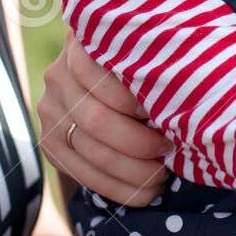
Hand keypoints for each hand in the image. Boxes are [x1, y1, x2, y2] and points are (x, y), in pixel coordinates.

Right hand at [37, 31, 170, 206]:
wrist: (110, 83)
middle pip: (96, 120)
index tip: (166, 111)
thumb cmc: (146, 64)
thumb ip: (156, 60)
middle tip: (170, 150)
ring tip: (163, 176)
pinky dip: (118, 188)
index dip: (134, 97)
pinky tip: (145, 191)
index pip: (100, 73)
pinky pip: (82, 175)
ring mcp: (49, 110)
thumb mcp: (148, 50)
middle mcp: (57, 75)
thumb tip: (186, 93)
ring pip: (91, 152)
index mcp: (81, 43)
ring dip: (133, 173)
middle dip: (139, 144)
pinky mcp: (49, 143)